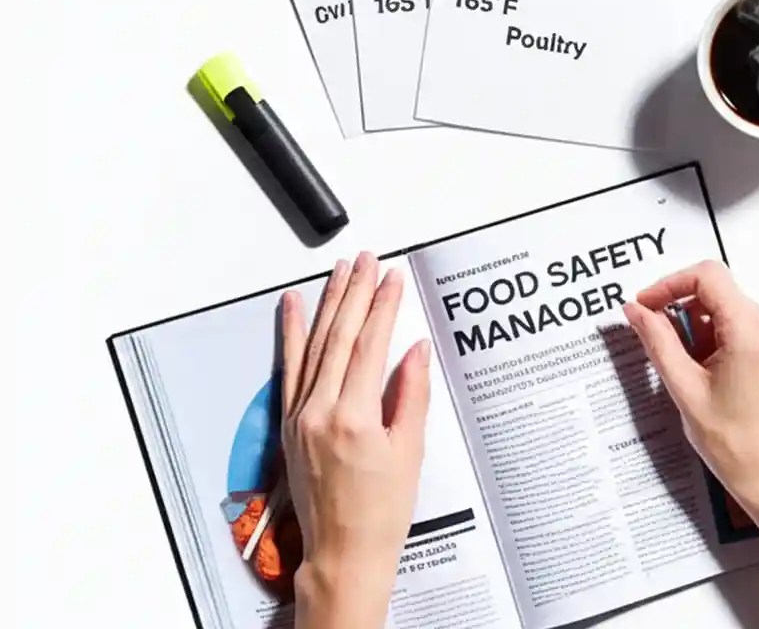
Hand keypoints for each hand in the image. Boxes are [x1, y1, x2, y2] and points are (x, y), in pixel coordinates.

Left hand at [279, 252, 430, 628]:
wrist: (344, 552)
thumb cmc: (381, 512)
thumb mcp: (409, 451)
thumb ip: (411, 395)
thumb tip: (414, 351)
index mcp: (353, 418)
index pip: (369, 346)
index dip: (382, 307)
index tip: (392, 278)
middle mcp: (319, 412)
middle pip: (338, 338)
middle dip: (354, 294)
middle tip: (366, 260)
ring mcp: (299, 417)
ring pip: (313, 347)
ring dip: (327, 305)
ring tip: (338, 272)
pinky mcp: (290, 425)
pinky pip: (290, 370)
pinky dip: (291, 336)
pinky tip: (292, 308)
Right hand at [622, 260, 758, 513]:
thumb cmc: (730, 439)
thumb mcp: (684, 388)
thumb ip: (657, 341)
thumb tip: (635, 310)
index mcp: (751, 332)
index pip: (707, 276)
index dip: (669, 284)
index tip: (645, 306)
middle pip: (714, 289)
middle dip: (679, 309)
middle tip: (657, 342)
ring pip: (721, 304)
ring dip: (694, 325)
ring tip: (684, 365)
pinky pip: (734, 321)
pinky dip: (709, 334)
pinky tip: (700, 367)